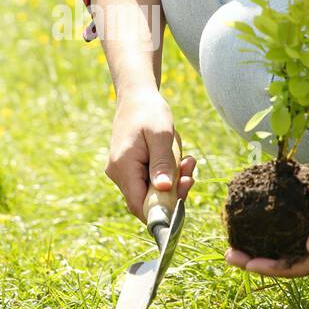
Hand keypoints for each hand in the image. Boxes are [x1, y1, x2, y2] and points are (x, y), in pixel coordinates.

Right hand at [105, 89, 196, 221]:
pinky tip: (179, 160)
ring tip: (188, 161)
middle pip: (146, 200)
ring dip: (172, 181)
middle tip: (191, 174)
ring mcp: (122, 172)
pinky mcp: (129, 168)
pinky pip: (149, 181)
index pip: (139, 205)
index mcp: (123, 167)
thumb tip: (163, 189)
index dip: (160, 212)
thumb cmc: (149, 111)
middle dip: (173, 193)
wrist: (136, 96)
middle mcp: (118, 173)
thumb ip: (162, 163)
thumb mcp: (161, 135)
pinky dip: (166, 174)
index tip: (183, 202)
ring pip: (150, 191)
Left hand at [226, 157, 308, 277]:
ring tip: (231, 250)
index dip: (273, 268)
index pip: (300, 268)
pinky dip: (264, 240)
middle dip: (258, 264)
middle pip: (286, 266)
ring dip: (257, 254)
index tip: (249, 265)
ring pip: (282, 255)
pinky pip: (282, 241)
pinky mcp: (306, 232)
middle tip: (230, 257)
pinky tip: (244, 234)